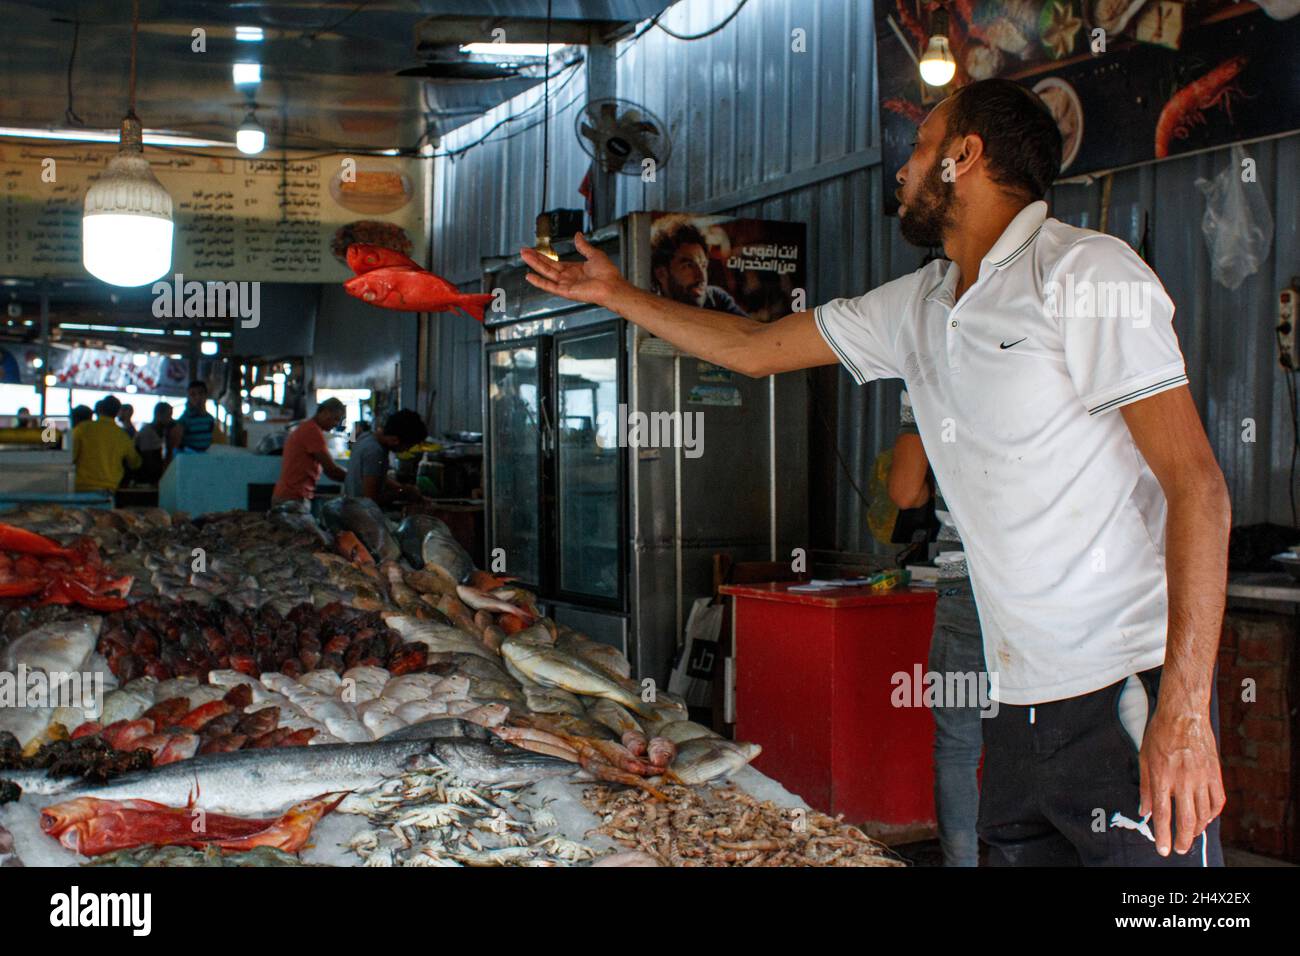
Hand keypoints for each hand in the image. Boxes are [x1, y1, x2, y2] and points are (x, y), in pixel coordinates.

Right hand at [520, 232, 631, 307]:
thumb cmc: (608, 273)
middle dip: (535, 258)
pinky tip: (529, 276)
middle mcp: (568, 278)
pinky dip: (539, 282)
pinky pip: (550, 286)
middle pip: (547, 267)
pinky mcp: (566, 291)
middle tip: (523, 251)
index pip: (555, 263)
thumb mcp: (594, 254)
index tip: (533, 250)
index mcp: (574, 270)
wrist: (612, 286)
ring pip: (546, 273)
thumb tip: (577, 235)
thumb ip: (583, 246)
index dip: (543, 257)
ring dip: (535, 265)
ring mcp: (566, 285)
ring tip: (524, 257)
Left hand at [1139, 704, 1225, 855]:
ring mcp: (1201, 777)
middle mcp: (1183, 780)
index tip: (1163, 849)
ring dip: (1198, 829)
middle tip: (1180, 849)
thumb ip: (1145, 787)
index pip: (1162, 813)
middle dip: (1183, 839)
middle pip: (1186, 819)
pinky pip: (1217, 801)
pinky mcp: (1215, 773)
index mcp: (1162, 777)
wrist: (1184, 714)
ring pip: (1204, 814)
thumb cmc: (1160, 734)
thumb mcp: (1144, 758)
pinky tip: (1206, 818)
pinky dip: (1213, 814)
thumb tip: (1143, 810)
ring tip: (1191, 835)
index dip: (1163, 835)